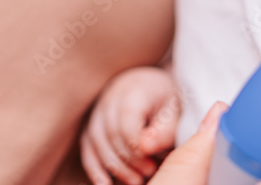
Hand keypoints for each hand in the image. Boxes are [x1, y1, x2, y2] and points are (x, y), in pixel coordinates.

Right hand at [81, 66, 181, 184]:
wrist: (148, 85)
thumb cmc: (164, 99)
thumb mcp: (173, 110)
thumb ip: (164, 130)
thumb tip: (146, 149)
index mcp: (132, 91)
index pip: (126, 122)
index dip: (136, 147)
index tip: (152, 164)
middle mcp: (109, 99)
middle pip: (111, 134)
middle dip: (129, 159)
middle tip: (148, 174)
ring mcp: (96, 112)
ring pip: (96, 143)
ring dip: (115, 166)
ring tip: (135, 181)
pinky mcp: (90, 126)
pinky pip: (87, 149)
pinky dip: (94, 168)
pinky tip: (104, 184)